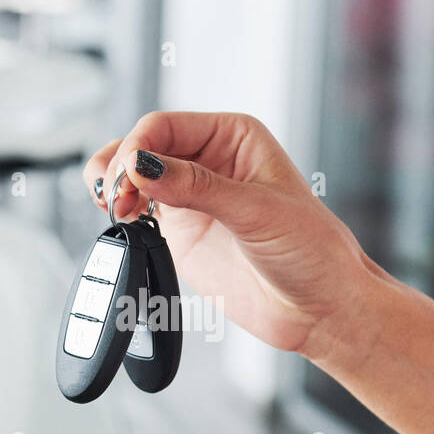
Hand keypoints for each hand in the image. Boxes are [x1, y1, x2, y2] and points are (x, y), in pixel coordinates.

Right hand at [82, 111, 384, 358]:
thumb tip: (144, 166)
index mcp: (234, 137)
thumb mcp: (257, 211)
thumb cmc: (313, 251)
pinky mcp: (180, 231)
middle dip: (122, 165)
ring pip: (134, 175)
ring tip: (115, 206)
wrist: (318, 309)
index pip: (166, 125)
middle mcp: (209, 161)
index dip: (140, 144)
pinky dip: (120, 211)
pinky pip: (137, 210)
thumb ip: (197, 187)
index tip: (130, 173)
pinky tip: (121, 220)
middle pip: (142, 146)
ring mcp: (191, 197)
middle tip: (119, 197)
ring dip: (114, 185)